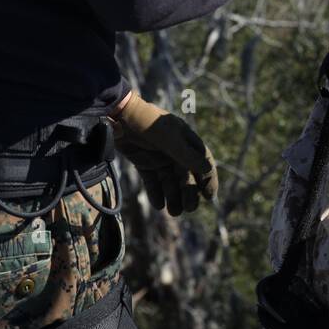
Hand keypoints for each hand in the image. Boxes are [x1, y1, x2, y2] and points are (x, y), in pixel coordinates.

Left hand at [109, 94, 217, 216]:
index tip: (210, 197)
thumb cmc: (148, 122)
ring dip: (173, 197)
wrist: (118, 116)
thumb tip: (207, 169)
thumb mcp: (170, 138)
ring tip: (174, 212)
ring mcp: (159, 158)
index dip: (208, 179)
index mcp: (186, 142)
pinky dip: (156, 193)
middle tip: (189, 208)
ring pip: (170, 182)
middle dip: (189, 193)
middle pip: (187, 176)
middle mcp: (176, 151)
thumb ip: (187, 154)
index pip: (203, 162)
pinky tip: (158, 205)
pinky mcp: (144, 163)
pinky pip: (153, 181)